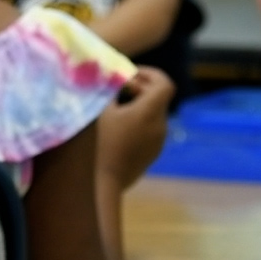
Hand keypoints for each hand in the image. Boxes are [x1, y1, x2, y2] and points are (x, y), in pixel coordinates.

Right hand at [98, 66, 173, 188]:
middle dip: (139, 89)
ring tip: (112, 110)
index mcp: (150, 112)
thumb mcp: (98, 109)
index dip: (150, 73)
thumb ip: (110, 88)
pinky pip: (148, 132)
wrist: (98, 186)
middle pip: (158, 99)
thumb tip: (117, 78)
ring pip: (153, 116)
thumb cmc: (95, 144)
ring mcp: (157, 144)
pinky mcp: (150, 157)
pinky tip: (115, 131)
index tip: (129, 75)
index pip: (165, 84)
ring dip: (137, 107)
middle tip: (114, 90)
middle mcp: (160, 127)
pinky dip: (137, 124)